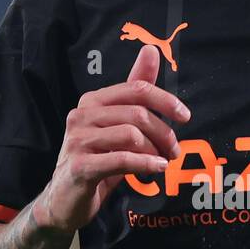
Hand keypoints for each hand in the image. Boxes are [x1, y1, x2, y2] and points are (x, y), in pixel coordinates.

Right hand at [33, 44, 189, 232]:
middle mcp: (82, 116)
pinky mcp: (80, 166)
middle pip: (138, 114)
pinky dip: (145, 164)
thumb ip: (135, 91)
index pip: (137, 89)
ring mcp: (78, 141)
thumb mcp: (117, 124)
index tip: (185, 116)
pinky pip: (121, 160)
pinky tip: (156, 168)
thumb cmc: (96, 160)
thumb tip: (151, 50)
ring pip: (132, 136)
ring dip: (156, 151)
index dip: (166, 101)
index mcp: (93, 102)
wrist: (64, 199)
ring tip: (163, 162)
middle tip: (174, 151)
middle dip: (164, 133)